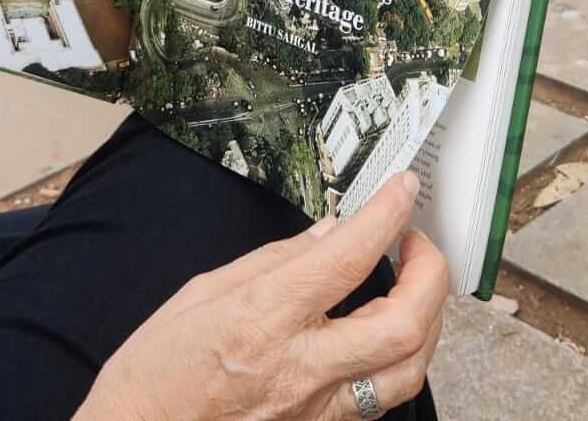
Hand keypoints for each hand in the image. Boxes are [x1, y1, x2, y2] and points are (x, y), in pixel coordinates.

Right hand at [76, 171, 446, 420]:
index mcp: (263, 319)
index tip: (402, 189)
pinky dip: (400, 357)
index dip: (386, 215)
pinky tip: (389, 332)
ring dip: (428, 319)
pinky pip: (381, 397)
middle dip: (431, 274)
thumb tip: (331, 233)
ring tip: (416, 286)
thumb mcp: (204, 291)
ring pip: (408, 370)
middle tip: (418, 241)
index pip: (347, 258)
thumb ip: (276, 260)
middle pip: (403, 324)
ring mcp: (314, 407)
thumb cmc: (157, 369)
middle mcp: (298, 368)